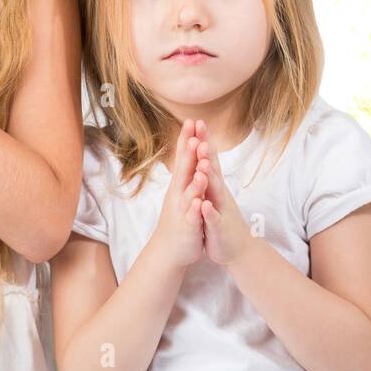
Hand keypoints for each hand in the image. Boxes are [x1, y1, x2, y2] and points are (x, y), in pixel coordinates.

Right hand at [148, 119, 209, 269]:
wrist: (169, 250)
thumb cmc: (179, 217)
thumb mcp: (182, 190)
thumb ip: (186, 171)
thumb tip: (189, 149)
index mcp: (181, 184)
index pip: (185, 158)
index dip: (187, 139)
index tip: (191, 120)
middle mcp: (179, 193)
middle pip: (184, 169)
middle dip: (189, 152)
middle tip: (192, 133)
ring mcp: (183, 210)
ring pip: (189, 193)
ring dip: (194, 180)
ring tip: (200, 168)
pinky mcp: (189, 226)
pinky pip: (192, 217)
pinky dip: (195, 209)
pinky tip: (199, 203)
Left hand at [196, 120, 257, 265]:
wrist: (238, 248)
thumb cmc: (223, 218)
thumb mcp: (215, 193)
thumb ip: (211, 174)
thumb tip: (206, 152)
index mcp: (215, 185)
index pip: (208, 159)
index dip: (203, 140)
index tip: (196, 120)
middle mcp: (220, 193)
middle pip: (213, 168)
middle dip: (206, 150)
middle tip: (199, 130)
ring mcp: (221, 209)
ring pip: (215, 191)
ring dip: (209, 177)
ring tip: (203, 164)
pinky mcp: (219, 228)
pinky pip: (214, 218)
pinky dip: (209, 211)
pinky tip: (203, 205)